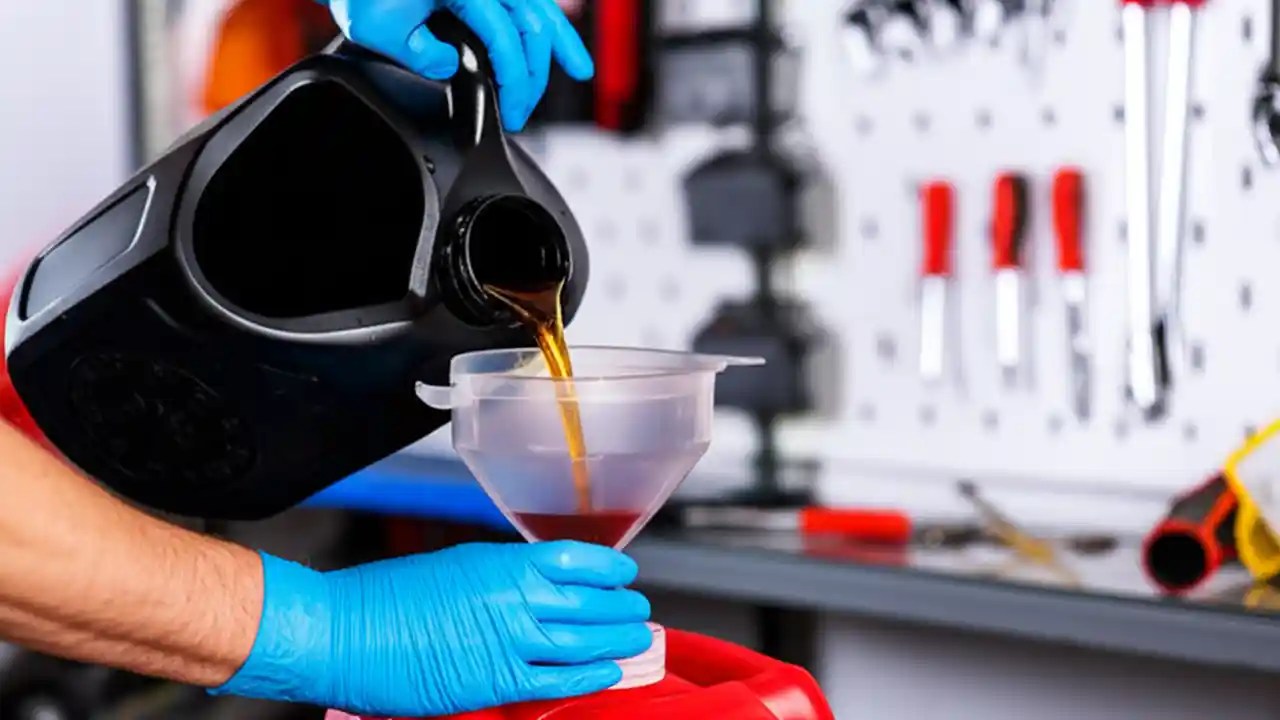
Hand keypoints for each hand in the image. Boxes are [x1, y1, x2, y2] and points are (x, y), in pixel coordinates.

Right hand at [210, 541, 652, 716]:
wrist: (344, 631)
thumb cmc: (386, 596)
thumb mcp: (454, 567)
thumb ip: (499, 575)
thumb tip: (531, 582)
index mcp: (502, 564)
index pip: (575, 560)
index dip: (607, 568)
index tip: (623, 573)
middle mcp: (513, 599)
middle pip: (589, 602)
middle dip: (620, 607)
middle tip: (639, 611)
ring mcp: (508, 642)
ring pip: (583, 641)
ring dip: (616, 640)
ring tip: (637, 639)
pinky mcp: (495, 682)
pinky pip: (557, 680)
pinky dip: (590, 676)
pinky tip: (610, 673)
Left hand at [321, 0, 594, 130]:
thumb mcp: (375, 27)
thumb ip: (419, 52)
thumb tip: (451, 67)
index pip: (505, 40)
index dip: (514, 82)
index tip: (512, 112)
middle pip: (531, 27)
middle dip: (534, 76)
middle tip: (523, 112)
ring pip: (539, 8)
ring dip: (561, 40)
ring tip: (580, 69)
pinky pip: (528, 2)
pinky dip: (547, 19)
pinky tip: (558, 38)